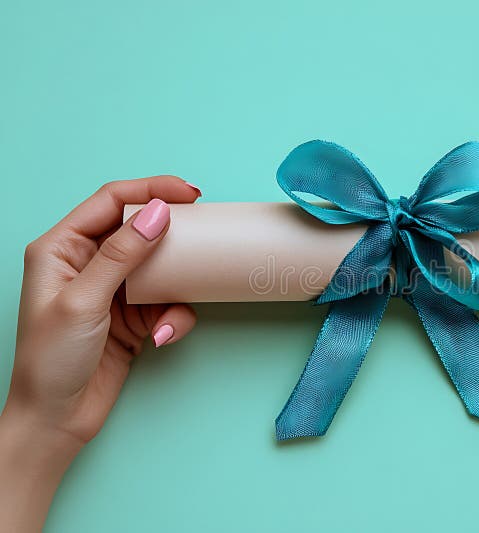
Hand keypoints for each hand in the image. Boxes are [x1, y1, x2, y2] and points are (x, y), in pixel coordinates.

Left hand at [0, 176, 199, 531]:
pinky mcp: (133, 314)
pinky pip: (168, 300)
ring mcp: (113, 288)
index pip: (110, 201)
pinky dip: (174, 316)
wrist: (56, 420)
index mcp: (62, 247)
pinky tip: (162, 336)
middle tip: (204, 234)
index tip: (190, 195)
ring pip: (162, 267)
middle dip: (173, 234)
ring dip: (176, 286)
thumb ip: (121, 254)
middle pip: (140, 228)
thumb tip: (157, 213)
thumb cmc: (51, 361)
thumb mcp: (84, 302)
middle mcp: (88, 261)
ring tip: (170, 314)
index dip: (151, 190)